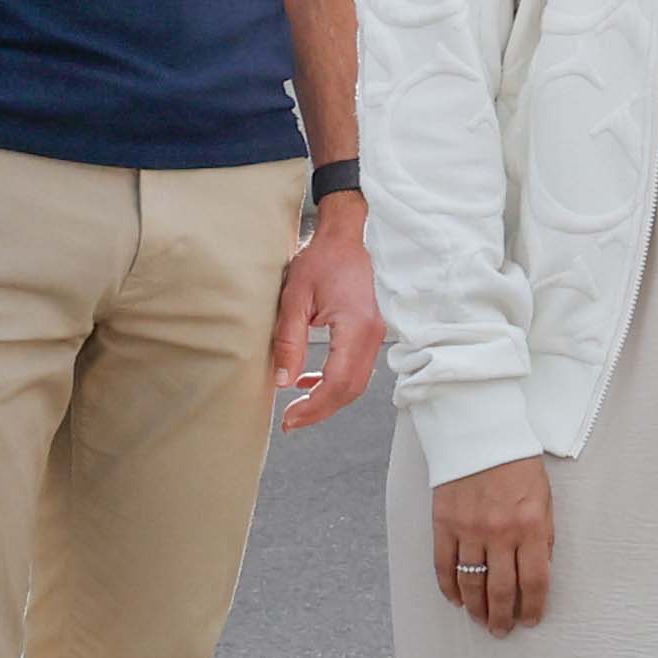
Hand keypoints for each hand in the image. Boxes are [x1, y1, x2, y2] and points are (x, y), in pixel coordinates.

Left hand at [272, 200, 385, 429]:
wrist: (348, 236)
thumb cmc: (321, 260)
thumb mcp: (294, 299)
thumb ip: (288, 342)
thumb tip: (281, 381)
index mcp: (355, 327)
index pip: (338, 382)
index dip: (314, 407)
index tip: (288, 420)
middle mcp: (372, 335)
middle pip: (351, 389)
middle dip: (321, 410)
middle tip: (290, 421)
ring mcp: (376, 334)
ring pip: (356, 382)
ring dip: (328, 398)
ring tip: (296, 406)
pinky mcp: (370, 331)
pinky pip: (356, 367)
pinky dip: (334, 381)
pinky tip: (308, 381)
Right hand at [430, 454, 552, 635]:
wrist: (479, 435)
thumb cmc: (518, 465)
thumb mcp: (544, 499)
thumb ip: (543, 536)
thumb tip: (540, 571)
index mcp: (531, 527)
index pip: (535, 580)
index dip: (534, 606)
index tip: (531, 621)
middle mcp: (500, 533)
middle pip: (502, 589)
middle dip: (503, 616)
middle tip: (502, 631)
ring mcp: (469, 530)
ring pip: (472, 583)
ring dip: (476, 608)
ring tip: (481, 621)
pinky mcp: (444, 524)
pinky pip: (444, 565)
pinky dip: (449, 587)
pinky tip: (455, 600)